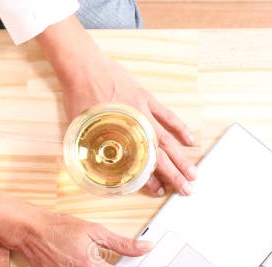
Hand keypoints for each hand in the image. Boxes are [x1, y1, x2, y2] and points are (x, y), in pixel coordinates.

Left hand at [60, 54, 196, 197]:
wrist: (83, 68)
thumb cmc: (78, 99)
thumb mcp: (80, 130)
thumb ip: (91, 149)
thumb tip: (95, 166)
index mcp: (119, 139)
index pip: (140, 166)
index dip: (150, 181)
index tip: (160, 192)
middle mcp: (134, 128)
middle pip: (159, 157)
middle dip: (175, 175)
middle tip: (188, 190)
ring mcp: (143, 113)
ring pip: (167, 140)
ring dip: (181, 158)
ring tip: (193, 174)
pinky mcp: (146, 98)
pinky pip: (168, 116)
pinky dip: (180, 128)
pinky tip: (190, 141)